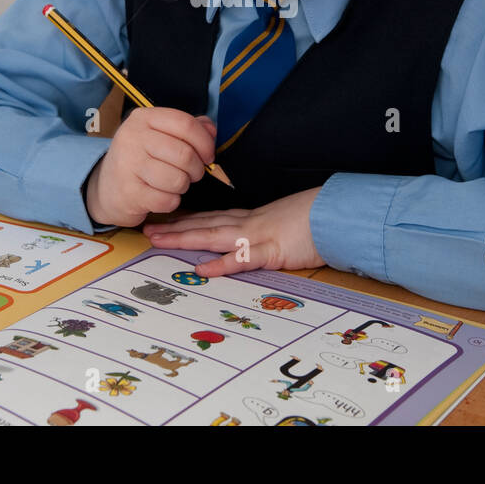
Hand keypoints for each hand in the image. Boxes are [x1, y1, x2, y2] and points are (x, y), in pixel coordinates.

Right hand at [85, 108, 217, 228]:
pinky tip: (160, 196)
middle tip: (192, 174)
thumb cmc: (140, 159)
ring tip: (174, 184)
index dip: (205, 142)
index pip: (186, 123)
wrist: (105, 188)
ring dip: (183, 186)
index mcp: (143, 118)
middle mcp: (132, 137)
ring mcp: (128, 165)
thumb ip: (187, 129)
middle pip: (185, 154)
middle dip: (196, 169)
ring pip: (178, 179)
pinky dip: (171, 202)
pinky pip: (167, 200)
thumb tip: (211, 130)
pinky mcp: (128, 192)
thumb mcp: (159, 135)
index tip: (208, 155)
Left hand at [141, 187, 325, 276]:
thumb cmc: (314, 219)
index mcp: (251, 220)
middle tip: (146, 229)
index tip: (164, 220)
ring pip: (213, 235)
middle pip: (204, 224)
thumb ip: (264, 234)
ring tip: (158, 240)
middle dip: (174, 227)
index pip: (212, 218)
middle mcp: (248, 225)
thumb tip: (250, 241)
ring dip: (184, 238)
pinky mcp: (272, 251)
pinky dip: (222, 264)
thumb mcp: (283, 224)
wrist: (337, 215)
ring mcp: (258, 237)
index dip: (186, 219)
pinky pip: (243, 259)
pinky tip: (202, 269)